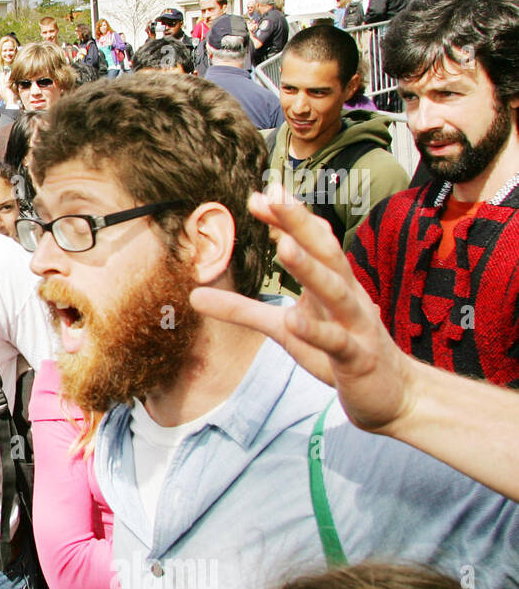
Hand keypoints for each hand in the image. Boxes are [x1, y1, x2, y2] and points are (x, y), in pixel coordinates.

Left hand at [189, 184, 413, 434]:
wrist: (395, 394)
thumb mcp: (285, 329)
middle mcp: (347, 296)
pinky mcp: (357, 358)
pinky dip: (316, 331)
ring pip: (334, 291)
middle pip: (325, 252)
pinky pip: (336, 342)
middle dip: (300, 223)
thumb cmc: (339, 352)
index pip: (311, 242)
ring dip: (309, 268)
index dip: (287, 218)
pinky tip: (295, 321)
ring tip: (282, 245)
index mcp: (332, 283)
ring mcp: (356, 325)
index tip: (260, 193)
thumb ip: (243, 310)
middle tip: (275, 195)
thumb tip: (193, 295)